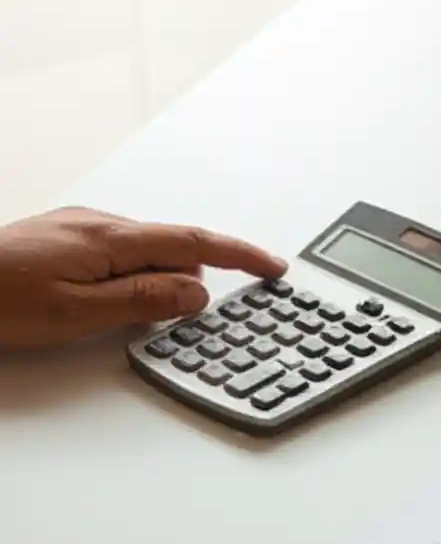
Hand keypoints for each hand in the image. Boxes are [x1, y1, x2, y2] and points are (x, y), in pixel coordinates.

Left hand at [0, 206, 286, 348]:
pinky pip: (118, 256)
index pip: (195, 242)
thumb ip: (144, 299)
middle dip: (184, 282)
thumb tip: (196, 290)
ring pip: (143, 254)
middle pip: (171, 249)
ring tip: (110, 319)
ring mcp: (79, 228)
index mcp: (109, 239)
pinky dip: (128, 279)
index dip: (241, 256)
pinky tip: (97, 305)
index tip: (274, 267)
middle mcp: (99, 224)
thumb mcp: (75, 314)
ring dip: (150, 284)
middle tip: (169, 320)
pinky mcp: (64, 240)